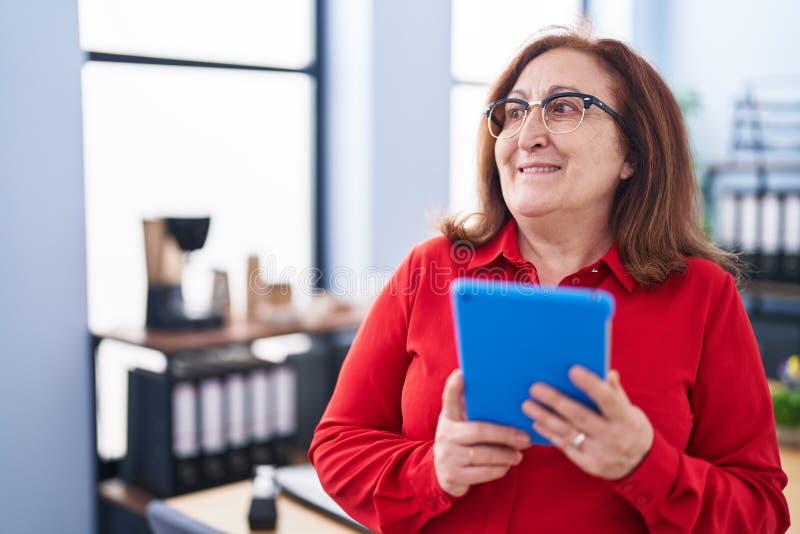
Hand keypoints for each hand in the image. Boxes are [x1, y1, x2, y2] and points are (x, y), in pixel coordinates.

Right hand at [434, 369, 530, 496]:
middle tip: (525, 438)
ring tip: (519, 454)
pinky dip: (498, 469)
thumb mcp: (463, 426)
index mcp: (449, 417)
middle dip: (505, 434)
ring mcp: (447, 456)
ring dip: (505, 455)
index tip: (462, 374)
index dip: (454, 387)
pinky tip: (507, 465)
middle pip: (478, 431)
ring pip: (483, 454)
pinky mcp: (452, 476)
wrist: (443, 473)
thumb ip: (476, 413)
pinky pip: (482, 473)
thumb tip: (508, 399)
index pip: (449, 399)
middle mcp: (445, 434)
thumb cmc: (463, 442)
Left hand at [521, 367, 653, 479]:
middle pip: (581, 416)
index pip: (608, 399)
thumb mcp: (630, 410)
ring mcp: (601, 453)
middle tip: (535, 387)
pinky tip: (536, 423)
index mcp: (626, 419)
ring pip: (568, 433)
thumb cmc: (630, 426)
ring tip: (527, 405)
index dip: (591, 385)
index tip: (572, 370)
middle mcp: (614, 437)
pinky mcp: (590, 465)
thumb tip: (608, 372)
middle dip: (556, 401)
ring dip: (545, 418)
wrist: (641, 464)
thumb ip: (615, 392)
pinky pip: (566, 447)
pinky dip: (550, 434)